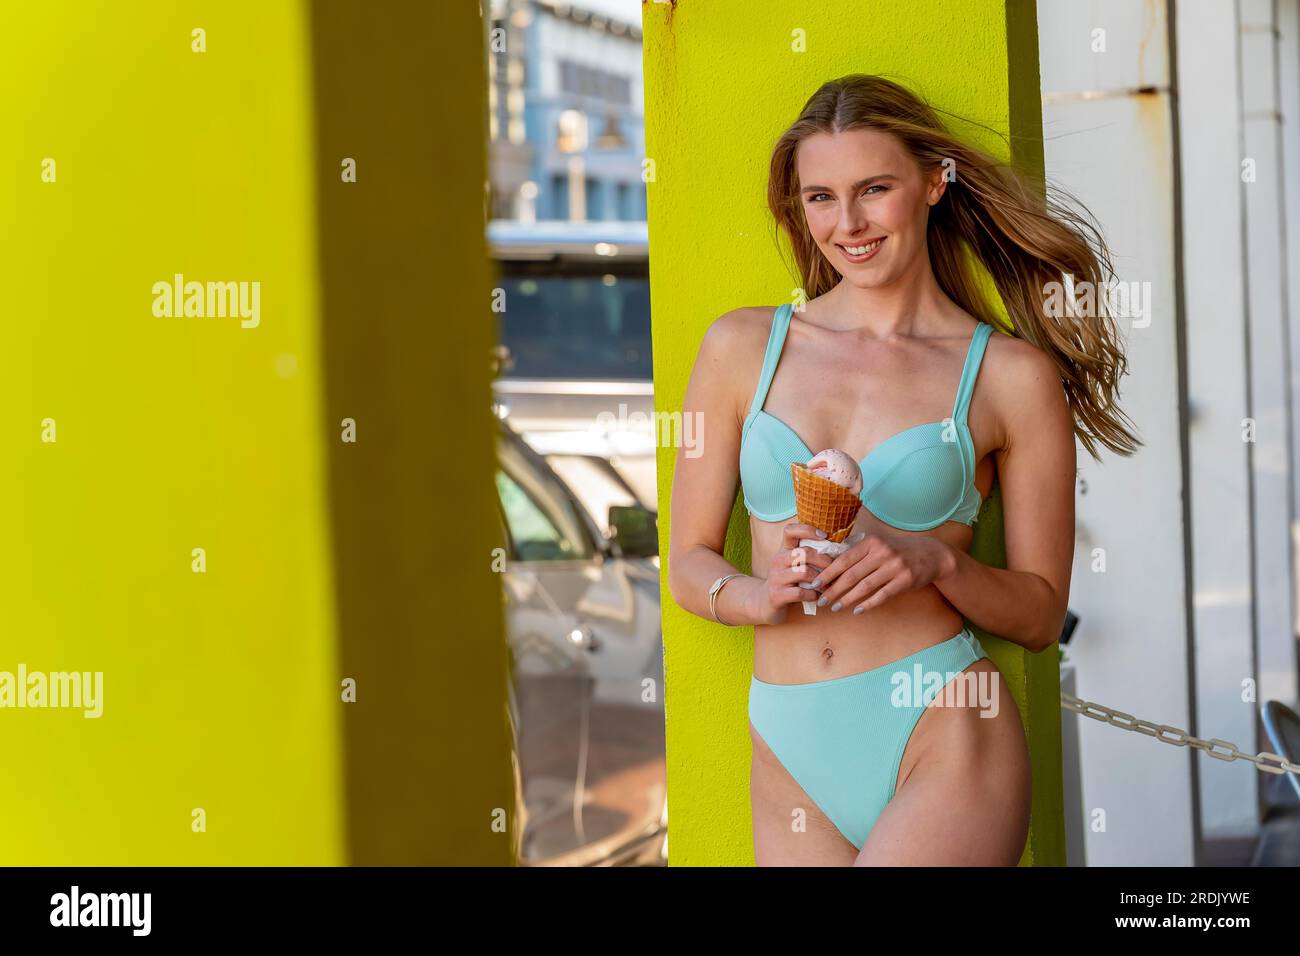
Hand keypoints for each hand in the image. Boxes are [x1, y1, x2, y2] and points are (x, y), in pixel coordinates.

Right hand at [746, 522, 836, 624]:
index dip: (807, 529)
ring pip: (804, 572)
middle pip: (804, 553)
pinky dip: (813, 595)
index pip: (790, 530)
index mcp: (783, 549)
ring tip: (829, 585)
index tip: (824, 536)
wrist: (764, 602)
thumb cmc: (787, 580)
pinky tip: (817, 596)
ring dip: (821, 579)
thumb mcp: (793, 563)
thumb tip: (838, 547)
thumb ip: (808, 554)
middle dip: (824, 560)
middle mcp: (778, 560)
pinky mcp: (777, 595)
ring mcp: (776, 578)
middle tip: (834, 568)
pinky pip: (800, 592)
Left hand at [811, 533, 955, 613]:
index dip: (828, 573)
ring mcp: (895, 566)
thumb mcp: (878, 544)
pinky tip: (857, 610)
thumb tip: (830, 567)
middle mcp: (882, 552)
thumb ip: (858, 553)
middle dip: (834, 589)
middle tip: (821, 600)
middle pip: (852, 574)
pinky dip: (868, 604)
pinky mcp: (905, 580)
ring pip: (865, 586)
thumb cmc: (898, 551)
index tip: (815, 583)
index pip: (844, 559)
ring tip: (835, 607)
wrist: (931, 554)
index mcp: (871, 542)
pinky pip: (882, 595)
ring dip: (848, 598)